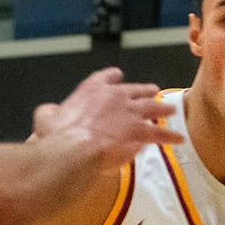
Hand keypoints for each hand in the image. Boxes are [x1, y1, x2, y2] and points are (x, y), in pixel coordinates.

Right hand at [32, 68, 182, 167]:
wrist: (73, 149)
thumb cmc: (57, 136)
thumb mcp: (46, 118)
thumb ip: (49, 111)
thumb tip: (48, 111)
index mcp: (91, 89)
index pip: (105, 78)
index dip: (112, 77)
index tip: (118, 75)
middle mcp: (114, 96)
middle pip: (134, 90)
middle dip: (144, 90)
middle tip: (153, 90)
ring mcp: (129, 112)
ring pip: (151, 107)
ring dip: (162, 108)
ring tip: (170, 109)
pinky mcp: (139, 131)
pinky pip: (159, 133)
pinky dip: (169, 136)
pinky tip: (178, 139)